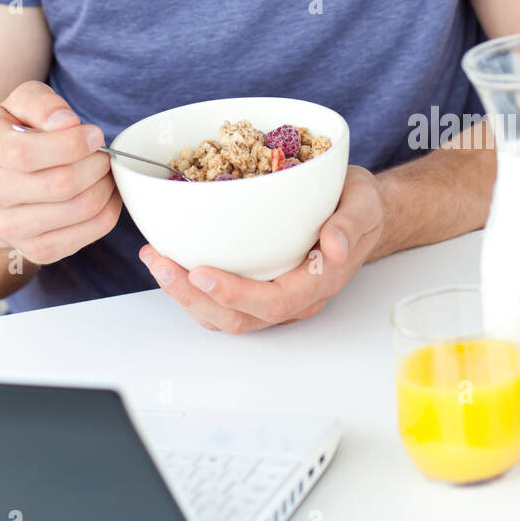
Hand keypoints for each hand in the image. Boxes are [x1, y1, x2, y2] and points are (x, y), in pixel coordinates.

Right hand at [0, 81, 120, 263]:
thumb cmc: (16, 135)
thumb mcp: (22, 104)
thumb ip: (43, 104)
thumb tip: (67, 123)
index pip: (27, 154)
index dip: (71, 144)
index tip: (94, 135)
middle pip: (60, 184)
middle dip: (96, 165)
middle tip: (103, 154)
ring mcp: (10, 228)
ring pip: (78, 209)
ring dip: (104, 187)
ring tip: (104, 172)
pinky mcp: (36, 250)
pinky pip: (88, 234)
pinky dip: (108, 211)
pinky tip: (103, 193)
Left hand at [138, 165, 383, 331]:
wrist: (359, 210)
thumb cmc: (358, 205)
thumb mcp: (364, 202)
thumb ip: (351, 222)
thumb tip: (333, 246)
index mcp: (318, 281)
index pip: (273, 302)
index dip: (235, 294)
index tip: (202, 273)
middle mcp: (293, 297)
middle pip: (239, 318)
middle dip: (194, 297)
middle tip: (161, 263)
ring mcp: (272, 294)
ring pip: (224, 315)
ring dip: (185, 294)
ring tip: (155, 260)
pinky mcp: (256, 283)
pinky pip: (220, 300)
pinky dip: (190, 285)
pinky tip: (169, 259)